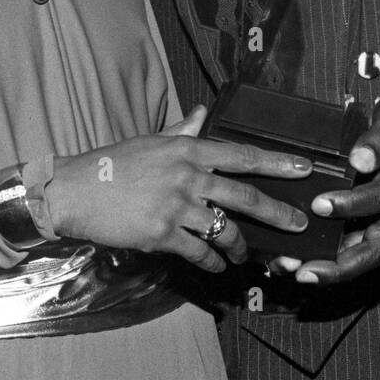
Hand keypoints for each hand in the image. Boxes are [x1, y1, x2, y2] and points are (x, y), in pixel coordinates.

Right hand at [47, 106, 312, 272]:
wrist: (75, 191)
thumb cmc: (114, 164)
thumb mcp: (152, 141)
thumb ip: (183, 131)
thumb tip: (203, 113)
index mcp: (187, 150)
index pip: (242, 154)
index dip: (276, 162)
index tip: (304, 168)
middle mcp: (187, 176)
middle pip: (244, 197)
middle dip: (277, 213)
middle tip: (298, 224)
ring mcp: (175, 207)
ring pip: (224, 230)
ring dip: (240, 246)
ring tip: (244, 254)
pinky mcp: (162, 235)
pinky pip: (199, 252)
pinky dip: (212, 261)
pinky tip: (216, 265)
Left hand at [290, 90, 379, 284]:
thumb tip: (359, 160)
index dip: (351, 204)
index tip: (320, 205)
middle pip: (379, 245)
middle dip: (343, 264)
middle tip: (306, 271)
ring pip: (370, 254)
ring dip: (336, 269)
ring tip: (297, 273)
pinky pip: (366, 249)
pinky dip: (338, 261)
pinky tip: (306, 264)